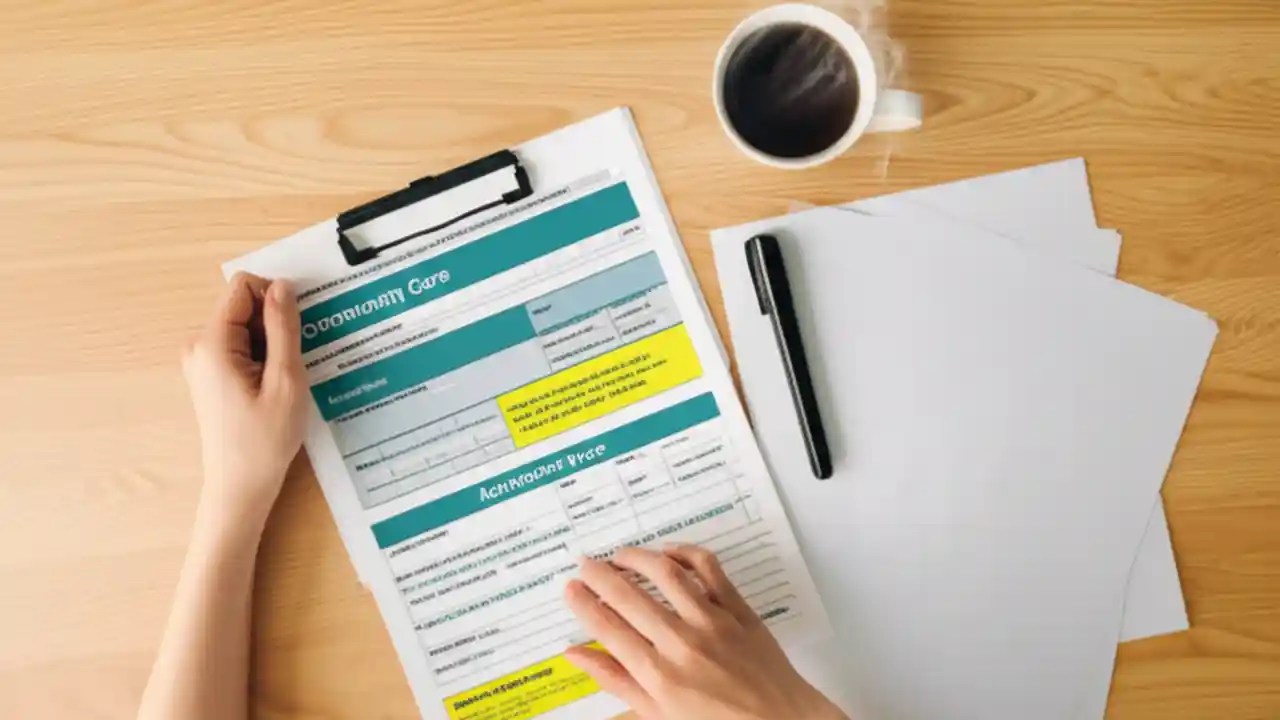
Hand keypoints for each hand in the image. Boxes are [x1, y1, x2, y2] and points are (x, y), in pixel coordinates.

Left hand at [181, 272, 307, 523]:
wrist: (240, 487)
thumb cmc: (265, 439)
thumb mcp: (285, 380)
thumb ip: (283, 327)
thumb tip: (283, 285)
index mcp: (212, 342)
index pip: (243, 286)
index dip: (276, 298)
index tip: (298, 330)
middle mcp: (198, 345)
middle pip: (243, 305)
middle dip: (275, 322)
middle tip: (295, 362)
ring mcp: (201, 361)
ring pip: (245, 326)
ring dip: (273, 342)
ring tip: (287, 378)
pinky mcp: (210, 375)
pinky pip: (240, 346)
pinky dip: (264, 356)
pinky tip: (277, 385)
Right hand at [563, 545, 845, 719]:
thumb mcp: (659, 714)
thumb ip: (617, 681)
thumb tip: (576, 654)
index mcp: (658, 675)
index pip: (608, 628)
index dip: (583, 604)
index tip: (570, 588)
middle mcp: (681, 643)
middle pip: (628, 596)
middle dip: (599, 575)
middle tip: (585, 564)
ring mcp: (712, 622)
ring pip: (665, 573)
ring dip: (636, 557)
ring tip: (619, 555)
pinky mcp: (738, 609)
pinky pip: (709, 568)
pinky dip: (685, 553)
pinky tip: (668, 553)